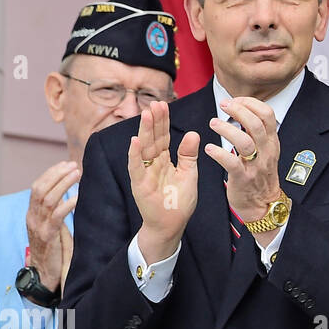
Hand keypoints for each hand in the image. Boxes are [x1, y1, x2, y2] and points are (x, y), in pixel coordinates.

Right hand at [25, 160, 79, 291]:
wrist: (45, 271)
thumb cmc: (53, 246)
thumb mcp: (51, 225)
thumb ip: (56, 210)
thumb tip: (70, 192)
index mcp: (32, 213)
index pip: (37, 186)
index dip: (51, 173)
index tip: (66, 163)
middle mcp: (32, 217)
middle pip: (41, 189)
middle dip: (57, 174)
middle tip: (74, 165)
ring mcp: (38, 226)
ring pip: (48, 199)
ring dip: (64, 184)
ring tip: (77, 174)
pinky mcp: (48, 236)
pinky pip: (57, 216)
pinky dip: (68, 204)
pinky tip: (78, 196)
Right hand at [130, 101, 198, 260]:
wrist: (171, 225)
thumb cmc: (179, 201)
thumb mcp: (189, 174)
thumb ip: (189, 154)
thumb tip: (193, 133)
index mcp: (165, 160)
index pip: (163, 136)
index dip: (163, 121)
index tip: (164, 104)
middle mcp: (152, 164)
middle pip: (153, 138)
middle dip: (154, 121)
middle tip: (155, 103)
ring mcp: (145, 173)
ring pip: (144, 149)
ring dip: (144, 132)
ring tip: (146, 115)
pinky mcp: (140, 185)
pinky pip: (136, 168)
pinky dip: (135, 155)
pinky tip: (135, 141)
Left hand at [205, 97, 281, 225]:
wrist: (262, 204)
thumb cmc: (258, 175)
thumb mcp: (265, 150)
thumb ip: (256, 132)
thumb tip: (242, 110)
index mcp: (271, 142)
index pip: (268, 114)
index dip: (251, 103)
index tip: (235, 101)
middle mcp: (266, 151)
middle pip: (256, 124)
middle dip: (239, 110)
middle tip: (223, 105)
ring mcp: (255, 165)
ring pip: (244, 141)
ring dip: (226, 129)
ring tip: (213, 123)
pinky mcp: (243, 178)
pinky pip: (231, 163)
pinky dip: (219, 153)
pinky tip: (209, 148)